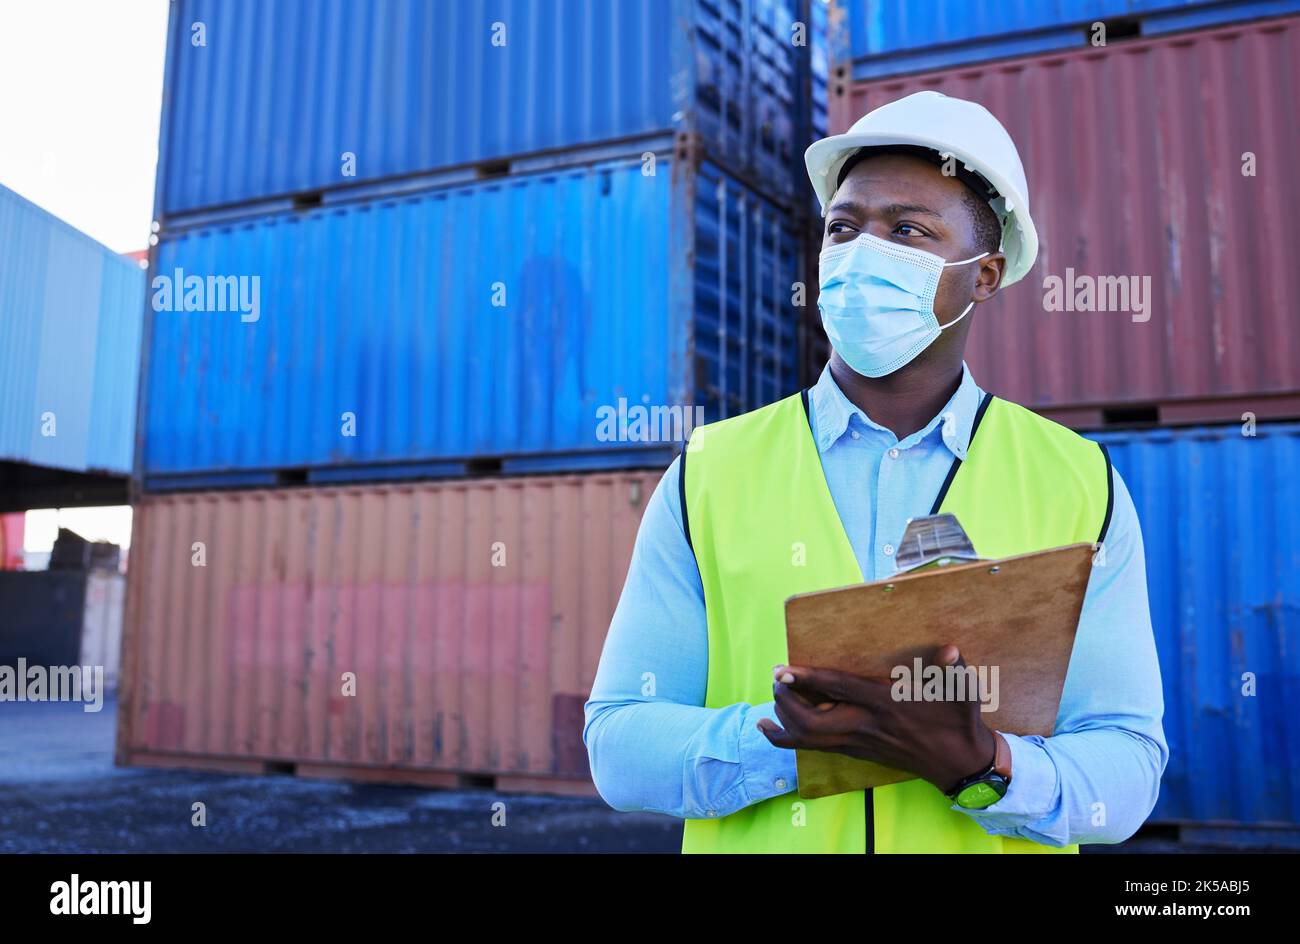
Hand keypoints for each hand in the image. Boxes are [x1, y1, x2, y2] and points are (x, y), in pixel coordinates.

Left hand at [757, 643, 998, 793]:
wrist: (959, 764)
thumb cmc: (957, 722)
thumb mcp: (962, 692)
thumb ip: (954, 669)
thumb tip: (949, 651)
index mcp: (885, 704)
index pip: (838, 690)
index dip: (807, 679)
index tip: (782, 670)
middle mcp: (865, 726)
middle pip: (811, 721)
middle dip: (786, 700)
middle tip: (777, 677)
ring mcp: (858, 743)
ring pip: (807, 739)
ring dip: (783, 717)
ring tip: (773, 694)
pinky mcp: (856, 753)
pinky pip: (812, 749)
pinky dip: (786, 738)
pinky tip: (768, 726)